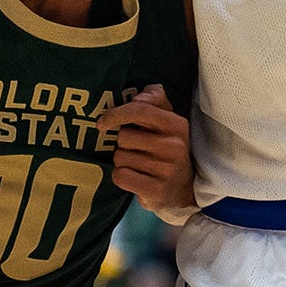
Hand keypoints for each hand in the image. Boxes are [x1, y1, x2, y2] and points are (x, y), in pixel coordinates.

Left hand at [110, 88, 195, 218]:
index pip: (139, 110)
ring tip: (139, 165)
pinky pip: (120, 176)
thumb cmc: (167, 149)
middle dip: (123, 144)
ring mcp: (167, 169)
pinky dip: (121, 177)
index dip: (115, 114)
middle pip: (123, 137)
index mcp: (176, 124)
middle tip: (137, 150)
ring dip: (123, 161)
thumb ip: (154, 100)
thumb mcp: (167, 121)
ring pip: (120, 157)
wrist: (183, 189)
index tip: (102, 123)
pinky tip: (136, 178)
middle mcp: (174, 145)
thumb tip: (138, 96)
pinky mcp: (156, 190)